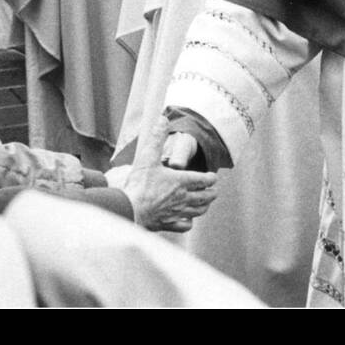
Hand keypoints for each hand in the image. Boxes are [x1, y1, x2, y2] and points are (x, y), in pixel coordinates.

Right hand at [123, 118, 217, 232]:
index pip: (204, 180)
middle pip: (205, 197)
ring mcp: (177, 213)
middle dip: (211, 193)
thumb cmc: (139, 184)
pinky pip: (184, 225)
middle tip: (214, 191)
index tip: (213, 177)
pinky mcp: (168, 224)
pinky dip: (189, 222)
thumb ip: (157, 137)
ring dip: (204, 207)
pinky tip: (187, 220)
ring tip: (206, 204)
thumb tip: (163, 119)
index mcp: (181, 181)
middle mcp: (183, 198)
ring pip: (198, 211)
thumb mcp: (147, 156)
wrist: (129, 210)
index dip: (211, 178)